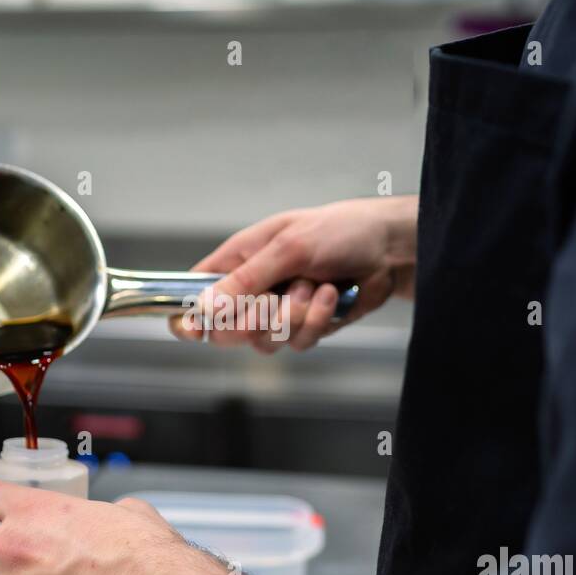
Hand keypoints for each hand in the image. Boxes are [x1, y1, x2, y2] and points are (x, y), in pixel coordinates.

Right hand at [170, 195, 417, 352]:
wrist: (388, 249)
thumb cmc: (338, 231)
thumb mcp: (287, 247)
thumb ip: (245, 280)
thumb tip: (203, 306)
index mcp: (237, 262)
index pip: (194, 294)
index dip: (187, 316)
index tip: (191, 329)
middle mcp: (253, 290)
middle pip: (225, 331)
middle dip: (254, 320)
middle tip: (273, 301)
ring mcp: (278, 312)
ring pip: (264, 342)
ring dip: (294, 316)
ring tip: (315, 285)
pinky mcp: (306, 327)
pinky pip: (298, 343)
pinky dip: (318, 321)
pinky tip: (332, 295)